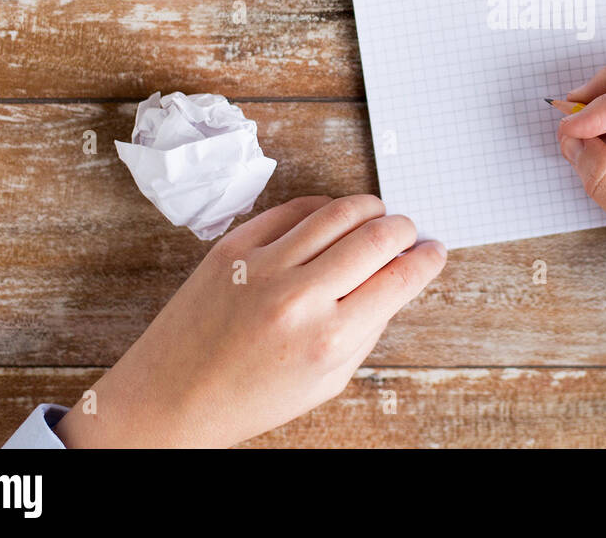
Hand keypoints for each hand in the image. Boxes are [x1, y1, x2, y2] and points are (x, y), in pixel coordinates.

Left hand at [54, 195, 445, 446]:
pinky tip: (333, 219)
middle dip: (405, 229)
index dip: (427, 259)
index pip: (400, 278)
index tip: (433, 251)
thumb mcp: (328, 380)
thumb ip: (367, 328)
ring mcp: (263, 265)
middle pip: (378, 235)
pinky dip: (324, 208)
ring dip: (370, 209)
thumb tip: (397, 278)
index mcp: (329, 338)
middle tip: (408, 234)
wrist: (172, 396)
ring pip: (340, 210)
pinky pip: (295, 208)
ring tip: (376, 219)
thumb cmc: (250, 397)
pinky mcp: (234, 245)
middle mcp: (299, 297)